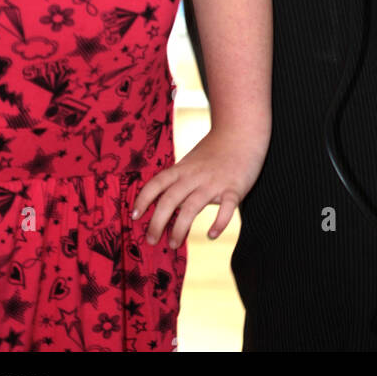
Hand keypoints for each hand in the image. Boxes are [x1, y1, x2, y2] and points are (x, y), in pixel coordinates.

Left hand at [131, 127, 267, 247]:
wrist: (241, 131)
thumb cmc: (214, 150)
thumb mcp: (191, 162)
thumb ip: (179, 181)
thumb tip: (163, 208)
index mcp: (182, 168)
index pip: (157, 183)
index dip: (143, 200)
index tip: (134, 217)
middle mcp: (195, 176)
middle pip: (170, 199)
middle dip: (157, 222)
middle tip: (151, 240)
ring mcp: (214, 182)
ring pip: (192, 207)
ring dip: (180, 228)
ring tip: (174, 244)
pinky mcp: (234, 188)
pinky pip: (226, 208)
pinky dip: (219, 223)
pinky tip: (212, 235)